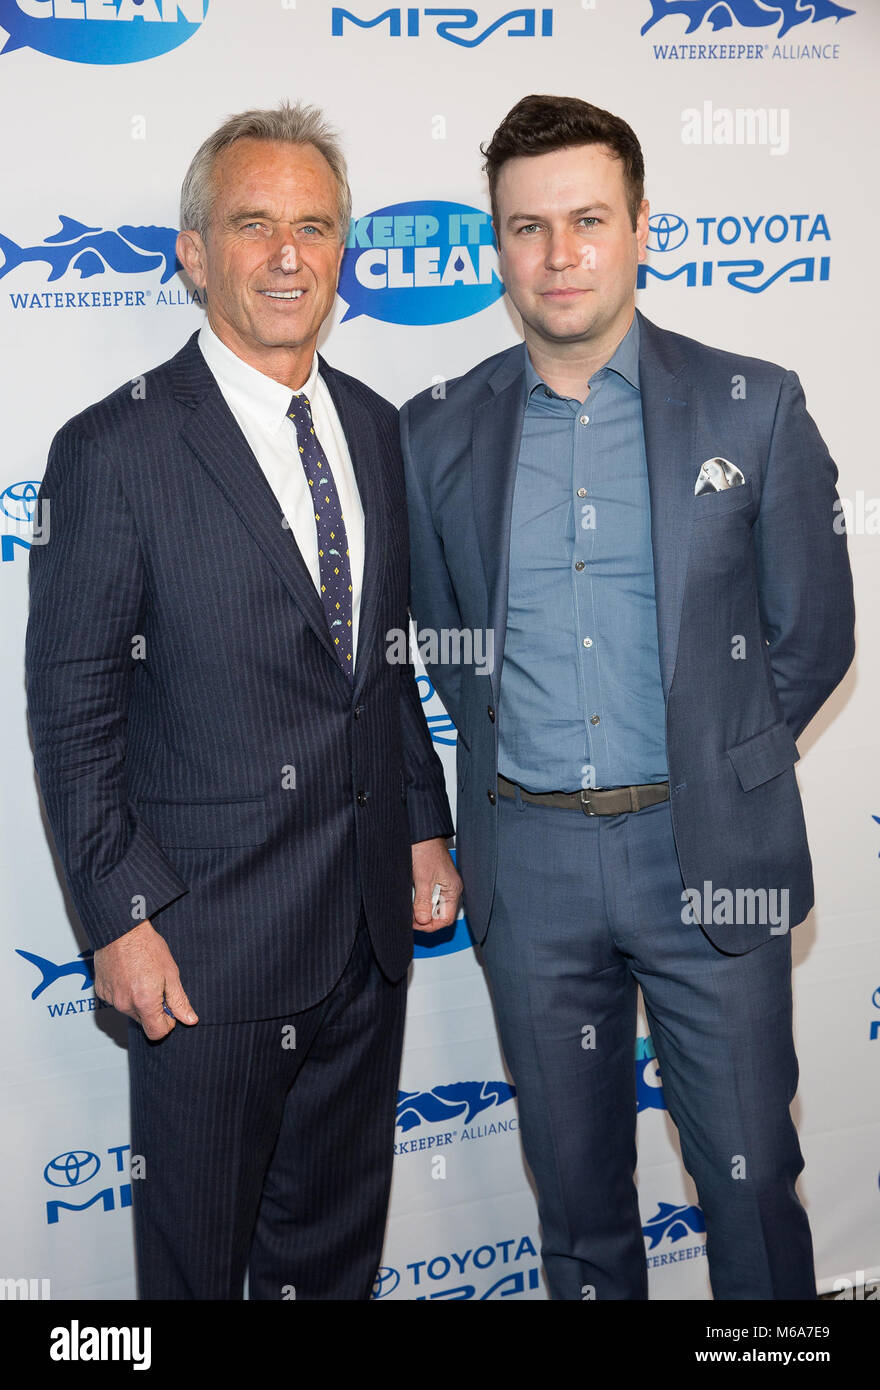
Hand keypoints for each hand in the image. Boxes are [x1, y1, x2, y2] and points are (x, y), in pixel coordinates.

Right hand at [93, 919, 197, 1039]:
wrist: (121, 929)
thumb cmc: (147, 947)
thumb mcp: (170, 973)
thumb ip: (179, 1000)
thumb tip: (190, 1020)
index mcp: (144, 1003)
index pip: (156, 1033)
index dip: (167, 1023)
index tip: (169, 1007)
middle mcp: (125, 1004)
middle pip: (143, 1022)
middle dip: (153, 1009)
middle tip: (157, 985)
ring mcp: (111, 998)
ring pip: (130, 1010)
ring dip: (138, 1000)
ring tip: (142, 976)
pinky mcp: (101, 990)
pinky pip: (116, 1000)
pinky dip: (124, 992)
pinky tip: (128, 974)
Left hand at [411, 838, 462, 933]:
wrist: (421, 834)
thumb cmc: (426, 850)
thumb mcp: (423, 879)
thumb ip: (423, 902)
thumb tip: (423, 921)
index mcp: (453, 890)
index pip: (445, 919)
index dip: (430, 925)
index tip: (415, 924)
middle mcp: (449, 889)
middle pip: (438, 915)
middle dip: (424, 918)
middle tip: (410, 917)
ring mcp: (441, 885)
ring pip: (431, 907)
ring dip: (420, 909)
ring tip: (409, 906)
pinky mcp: (432, 881)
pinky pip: (427, 897)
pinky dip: (418, 900)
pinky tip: (410, 897)